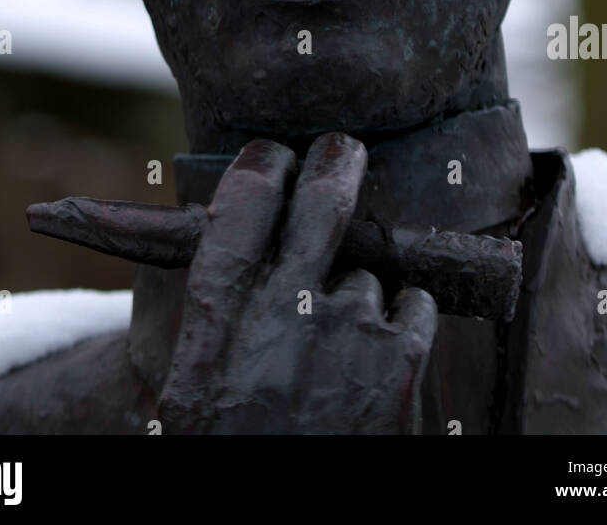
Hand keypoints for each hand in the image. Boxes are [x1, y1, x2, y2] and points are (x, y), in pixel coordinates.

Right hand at [158, 132, 437, 434]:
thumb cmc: (238, 457)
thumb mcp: (194, 397)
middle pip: (318, 200)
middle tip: (340, 150)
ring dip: (361, 303)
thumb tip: (237, 265)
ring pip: (367, 276)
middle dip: (333, 164)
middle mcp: (281, 307)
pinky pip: (412, 306)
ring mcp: (348, 326)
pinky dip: (402, 328)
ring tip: (341, 364)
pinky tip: (381, 372)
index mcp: (218, 320)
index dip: (259, 168)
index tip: (270, 155)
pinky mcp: (401, 357)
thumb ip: (218, 325)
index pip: (239, 206)